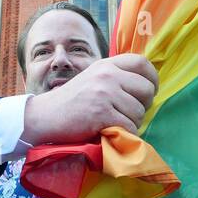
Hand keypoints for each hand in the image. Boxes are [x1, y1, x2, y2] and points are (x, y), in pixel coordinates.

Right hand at [21, 53, 157, 145]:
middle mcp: (107, 75)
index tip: (149, 91)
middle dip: (144, 105)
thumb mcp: (92, 78)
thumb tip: (146, 85)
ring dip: (132, 123)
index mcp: (106, 64)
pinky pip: (129, 127)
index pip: (142, 62)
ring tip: (115, 123)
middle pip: (146, 89)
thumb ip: (115, 76)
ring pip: (139, 112)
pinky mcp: (101, 114)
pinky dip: (124, 134)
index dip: (152, 78)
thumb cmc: (71, 101)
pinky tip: (110, 131)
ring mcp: (104, 93)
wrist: (45, 116)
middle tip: (130, 112)